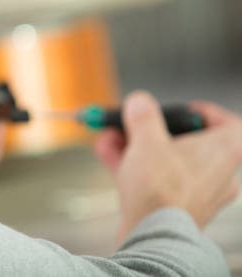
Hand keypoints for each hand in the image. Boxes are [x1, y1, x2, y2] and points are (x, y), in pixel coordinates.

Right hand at [94, 91, 241, 242]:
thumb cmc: (161, 190)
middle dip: (151, 130)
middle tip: (131, 123)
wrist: (152, 237)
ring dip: (136, 147)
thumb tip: (139, 102)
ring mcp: (198, 194)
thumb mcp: (146, 139)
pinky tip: (108, 156)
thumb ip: (143, 114)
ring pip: (168, 161)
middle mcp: (217, 174)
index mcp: (222, 152)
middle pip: (187, 141)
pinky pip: (157, 180)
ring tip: (110, 139)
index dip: (206, 113)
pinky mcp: (177, 209)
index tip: (182, 110)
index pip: (230, 124)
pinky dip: (135, 168)